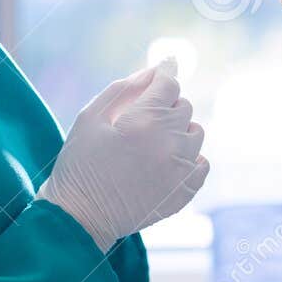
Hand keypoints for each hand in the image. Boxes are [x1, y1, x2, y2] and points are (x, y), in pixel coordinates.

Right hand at [39, 65, 208, 251]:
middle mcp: (170, 143)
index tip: (167, 64)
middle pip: (183, 106)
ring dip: (179, 130)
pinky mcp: (184, 193)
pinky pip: (202, 163)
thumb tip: (153, 71)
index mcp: (145, 121)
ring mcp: (180, 170)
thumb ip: (124, 88)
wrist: (79, 217)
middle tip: (140, 117)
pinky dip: (190, 157)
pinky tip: (168, 160)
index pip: (169, 83)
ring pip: (195, 132)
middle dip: (165, 105)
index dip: (166, 71)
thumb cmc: (79, 163)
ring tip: (152, 141)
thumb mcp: (90, 117)